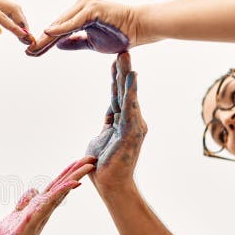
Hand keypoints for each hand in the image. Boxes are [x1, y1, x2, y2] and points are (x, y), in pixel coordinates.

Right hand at [0, 0, 33, 44]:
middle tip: (30, 39)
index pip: (8, 13)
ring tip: (28, 38)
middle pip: (14, 10)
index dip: (18, 25)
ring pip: (12, 11)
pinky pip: (2, 17)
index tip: (24, 37)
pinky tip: (20, 33)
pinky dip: (13, 25)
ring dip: (22, 25)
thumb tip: (0, 32)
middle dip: (24, 24)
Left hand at [0, 157, 94, 234]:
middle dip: (76, 171)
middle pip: (63, 186)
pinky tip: (70, 184)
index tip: (81, 160)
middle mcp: (45, 208)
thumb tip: (34, 190)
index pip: (57, 185)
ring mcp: (41, 213)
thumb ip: (26, 202)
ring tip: (86, 166)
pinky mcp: (34, 219)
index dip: (68, 172)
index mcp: (41, 205)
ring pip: (59, 192)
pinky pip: (48, 203)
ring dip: (72, 178)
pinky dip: (59, 193)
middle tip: (92, 158)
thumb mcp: (18, 214)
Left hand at [26, 0, 152, 56]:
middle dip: (42, 41)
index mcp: (79, 13)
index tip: (32, 53)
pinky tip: (49, 35)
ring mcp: (86, 6)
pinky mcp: (93, 9)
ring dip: (47, 38)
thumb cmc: (120, 34)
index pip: (58, 30)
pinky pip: (74, 21)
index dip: (45, 42)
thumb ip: (75, 42)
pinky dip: (61, 28)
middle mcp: (80, 6)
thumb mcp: (92, 43)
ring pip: (62, 24)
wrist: (141, 27)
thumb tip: (58, 45)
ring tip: (34, 48)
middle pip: (56, 27)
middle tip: (27, 53)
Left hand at [87, 53, 146, 194]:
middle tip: (123, 49)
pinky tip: (131, 77)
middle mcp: (132, 121)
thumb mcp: (100, 139)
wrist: (110, 185)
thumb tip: (108, 118)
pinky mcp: (132, 132)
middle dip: (122, 71)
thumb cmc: (104, 165)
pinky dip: (130, 92)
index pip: (117, 96)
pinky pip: (130, 107)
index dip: (116, 78)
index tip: (115, 61)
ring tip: (125, 56)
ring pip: (128, 95)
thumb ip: (107, 125)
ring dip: (126, 75)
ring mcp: (133, 126)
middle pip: (124, 92)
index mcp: (123, 122)